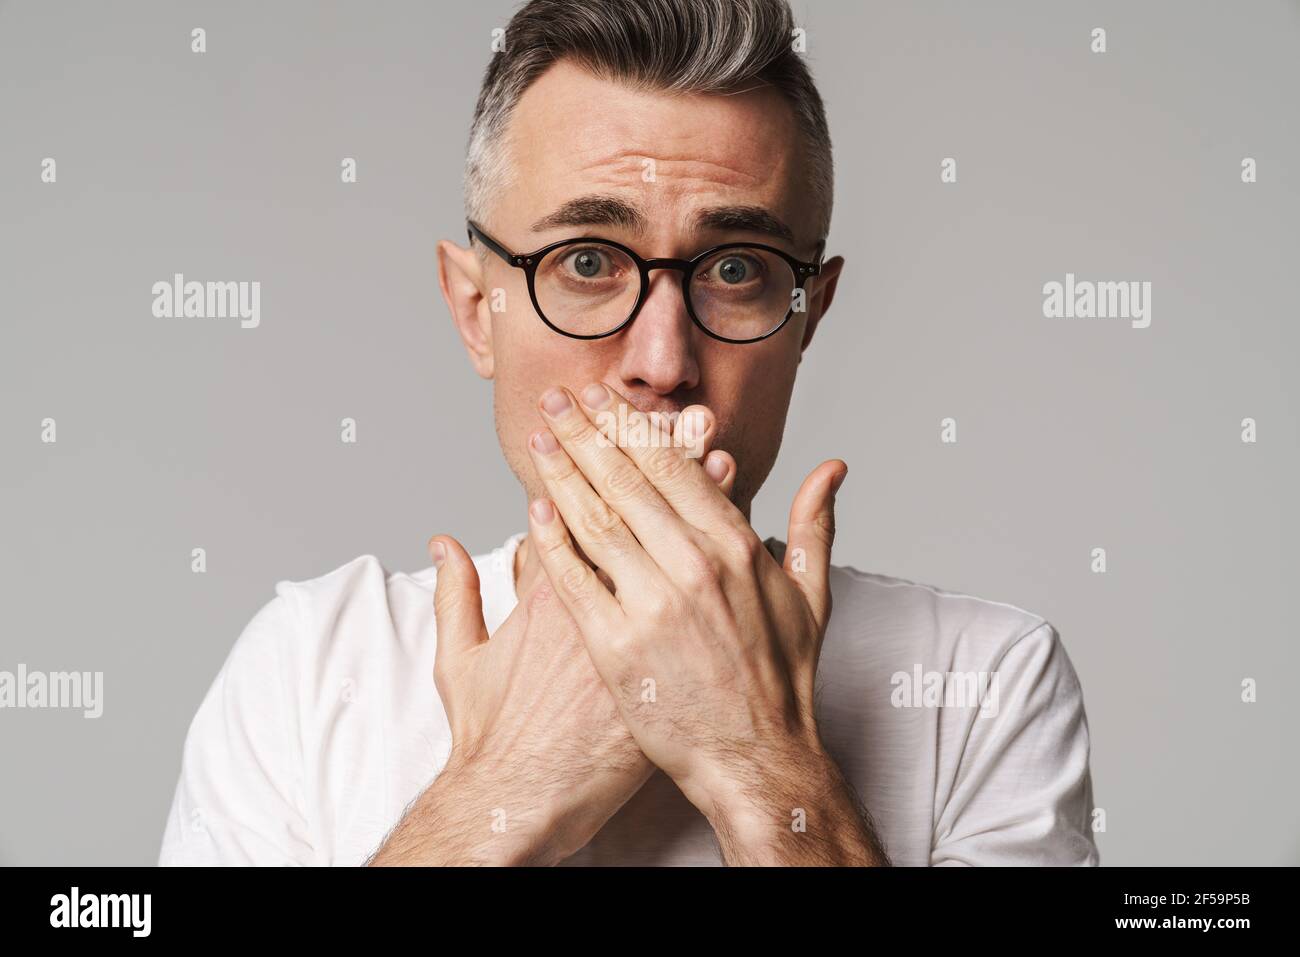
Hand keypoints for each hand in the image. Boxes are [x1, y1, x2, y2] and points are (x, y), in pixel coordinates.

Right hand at [370, 418, 734, 865]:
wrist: (525, 795)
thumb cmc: (493, 732)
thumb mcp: (458, 661)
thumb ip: (455, 595)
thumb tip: (445, 543)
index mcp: (553, 593)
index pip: (580, 511)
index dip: (605, 462)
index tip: (623, 421)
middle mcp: (602, 604)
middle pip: (635, 518)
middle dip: (655, 462)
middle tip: (685, 416)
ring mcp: (638, 633)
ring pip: (676, 554)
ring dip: (695, 501)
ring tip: (717, 450)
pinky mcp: (667, 663)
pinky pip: (701, 606)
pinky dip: (717, 566)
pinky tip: (737, 530)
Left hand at [524, 383, 845, 825]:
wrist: (757, 759)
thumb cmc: (783, 681)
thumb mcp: (811, 595)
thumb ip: (814, 523)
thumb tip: (832, 468)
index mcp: (737, 547)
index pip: (673, 466)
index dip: (632, 426)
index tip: (605, 399)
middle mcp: (693, 568)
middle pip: (626, 481)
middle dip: (586, 432)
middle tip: (558, 399)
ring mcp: (651, 607)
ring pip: (595, 521)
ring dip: (561, 473)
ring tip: (538, 439)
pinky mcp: (615, 647)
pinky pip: (573, 582)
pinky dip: (551, 543)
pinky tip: (534, 512)